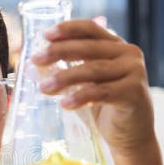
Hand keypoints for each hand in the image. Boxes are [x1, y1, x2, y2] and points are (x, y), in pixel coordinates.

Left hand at [32, 19, 155, 157]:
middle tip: (37, 60)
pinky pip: (102, 92)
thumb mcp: (82, 85)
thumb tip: (29, 68)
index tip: (45, 35)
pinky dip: (80, 97)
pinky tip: (65, 104)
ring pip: (93, 70)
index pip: (91, 29)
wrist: (131, 135)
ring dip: (64, 78)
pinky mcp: (134, 92)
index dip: (68, 29)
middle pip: (89, 47)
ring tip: (43, 88)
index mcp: (116, 46)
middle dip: (59, 52)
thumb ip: (63, 72)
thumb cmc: (104, 107)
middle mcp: (128, 54)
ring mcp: (134, 72)